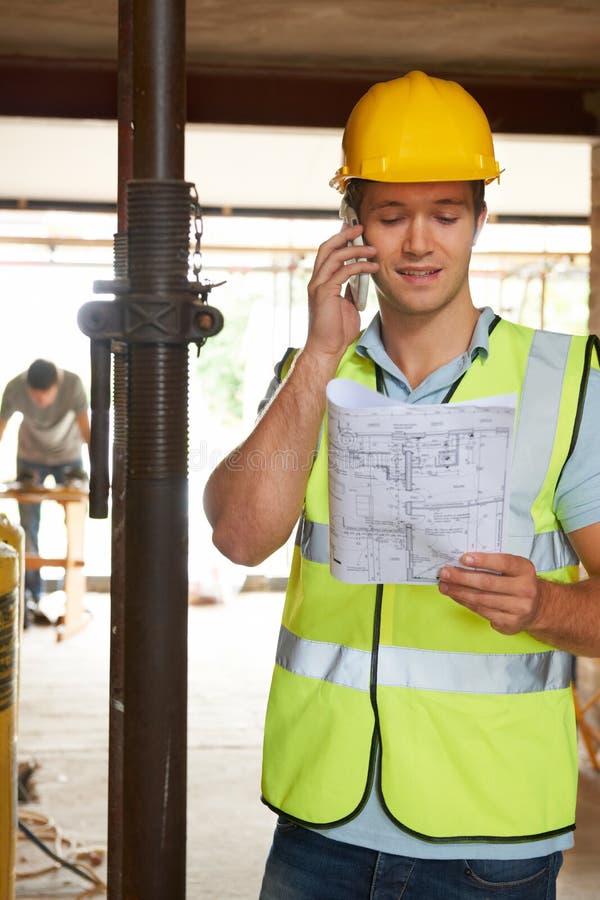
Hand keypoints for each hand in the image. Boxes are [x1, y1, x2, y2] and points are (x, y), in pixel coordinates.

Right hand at [305, 224, 378, 360]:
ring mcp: (318, 285)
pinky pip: (343, 271)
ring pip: (335, 256)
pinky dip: (359, 266)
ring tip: (373, 249)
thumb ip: (349, 290)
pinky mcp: (324, 292)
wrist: (327, 349)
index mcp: (321, 281)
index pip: (328, 252)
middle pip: (327, 247)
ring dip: (355, 249)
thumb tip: (359, 279)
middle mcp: (316, 280)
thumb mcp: (347, 305)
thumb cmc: (336, 331)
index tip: (355, 230)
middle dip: (344, 235)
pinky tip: (372, 267)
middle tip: (361, 227)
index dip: (340, 239)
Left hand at [438, 552, 541, 634]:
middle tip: (445, 573)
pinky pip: (481, 611)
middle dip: (462, 578)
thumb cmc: (518, 582)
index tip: (463, 558)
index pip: (503, 563)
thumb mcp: (514, 568)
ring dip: (458, 592)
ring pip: (481, 599)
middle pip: (487, 583)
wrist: (538, 607)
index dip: (482, 560)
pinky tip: (455, 596)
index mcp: (525, 570)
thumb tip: (462, 562)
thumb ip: (494, 564)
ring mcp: (518, 608)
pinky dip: (465, 602)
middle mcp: (525, 589)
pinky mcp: (509, 623)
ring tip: (444, 585)